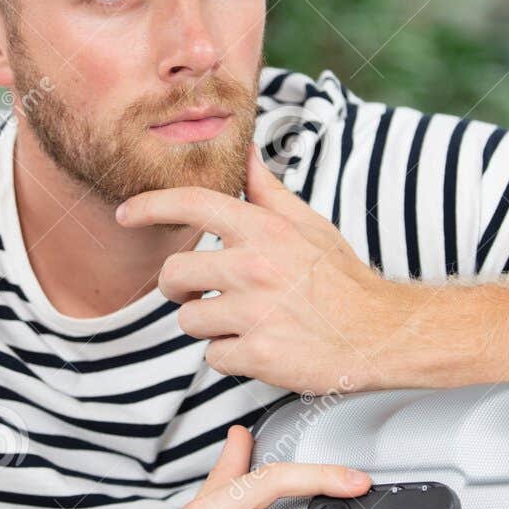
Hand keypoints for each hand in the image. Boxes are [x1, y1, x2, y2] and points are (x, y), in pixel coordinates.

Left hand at [116, 142, 403, 392]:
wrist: (382, 334)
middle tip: (200, 293)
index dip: (150, 206)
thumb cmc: (343, 281)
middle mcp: (254, 267)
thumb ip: (268, 191)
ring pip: (189, 320)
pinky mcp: (258, 353)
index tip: (126, 213)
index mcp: (264, 230)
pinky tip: (258, 346)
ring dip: (209, 326)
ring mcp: (254, 312)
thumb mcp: (309, 225)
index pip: (192, 204)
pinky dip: (230, 357)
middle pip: (174, 274)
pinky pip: (212, 357)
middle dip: (179, 288)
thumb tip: (246, 151)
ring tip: (244, 322)